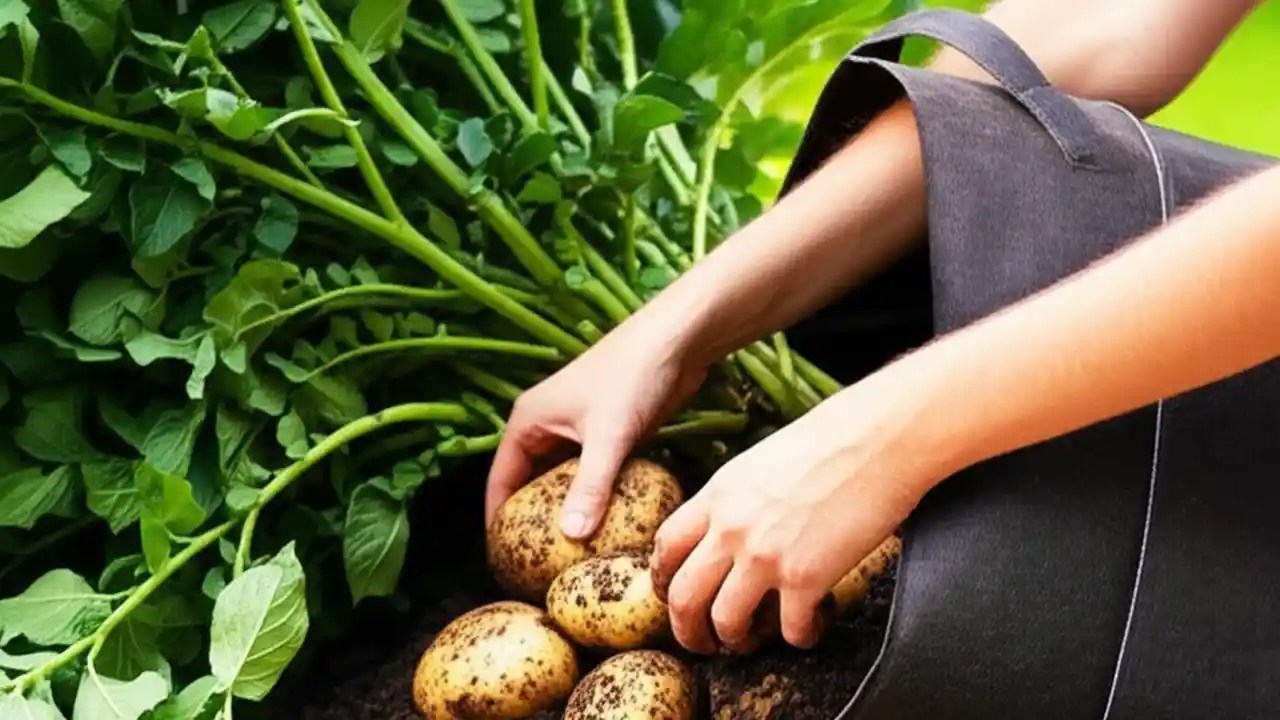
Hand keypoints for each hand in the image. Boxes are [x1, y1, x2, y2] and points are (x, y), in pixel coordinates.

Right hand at [485, 317, 708, 538]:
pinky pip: (592, 474)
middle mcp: (547, 426)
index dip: (498, 519)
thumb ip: (590, 486)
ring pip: (563, 480)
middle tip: (539, 564)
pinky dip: (594, 496)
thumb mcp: (608, 436)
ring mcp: (578, 430)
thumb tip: (571, 534)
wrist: (677, 340)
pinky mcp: (608, 433)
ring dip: (568, 510)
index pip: (501, 479)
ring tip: (570, 554)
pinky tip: (606, 525)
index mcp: (529, 421)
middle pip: (529, 483)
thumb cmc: (632, 376)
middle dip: (534, 521)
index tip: (502, 557)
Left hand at [649, 378, 948, 653]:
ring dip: (736, 640)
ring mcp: (765, 556)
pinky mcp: (805, 578)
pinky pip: (789, 630)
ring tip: (751, 642)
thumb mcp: (761, 460)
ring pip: (726, 621)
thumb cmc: (831, 439)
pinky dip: (798, 638)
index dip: (663, 579)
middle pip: (683, 596)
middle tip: (701, 642)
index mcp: (718, 495)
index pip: (666, 546)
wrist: (879, 438)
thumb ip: (737, 497)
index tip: (673, 594)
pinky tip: (808, 629)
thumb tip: (731, 527)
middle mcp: (731, 528)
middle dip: (687, 630)